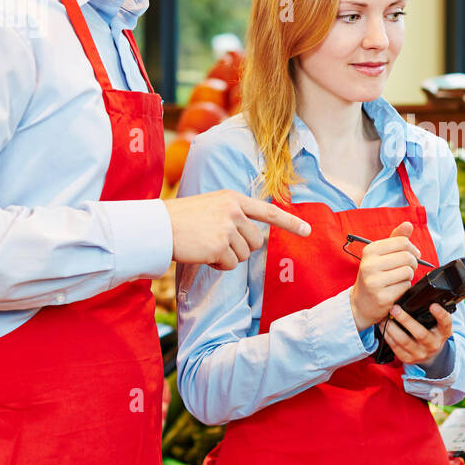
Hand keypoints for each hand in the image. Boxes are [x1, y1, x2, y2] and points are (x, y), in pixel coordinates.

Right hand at [165, 190, 310, 269]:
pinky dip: (217, 265)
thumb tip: (254, 238)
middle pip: (255, 242)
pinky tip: (202, 253)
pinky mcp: (219, 246)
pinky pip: (229, 265)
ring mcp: (227, 228)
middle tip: (216, 242)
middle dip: (240, 248)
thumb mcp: (211, 206)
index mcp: (233, 199)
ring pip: (243, 255)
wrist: (157, 227)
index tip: (307, 231)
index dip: (289, 223)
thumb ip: (233, 215)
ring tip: (205, 245)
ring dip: (227, 257)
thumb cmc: (181, 219)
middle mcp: (234, 211)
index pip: (268, 211)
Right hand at [349, 222, 422, 329]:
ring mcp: (374, 282)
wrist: (361, 303)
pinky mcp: (382, 297)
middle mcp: (370, 265)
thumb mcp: (381, 254)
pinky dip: (405, 287)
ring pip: (408, 272)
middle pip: (407, 257)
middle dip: (413, 263)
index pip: (402, 242)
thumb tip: (408, 224)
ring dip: (409, 276)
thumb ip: (396, 239)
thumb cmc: (374, 275)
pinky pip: (405, 287)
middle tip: (408, 268)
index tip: (412, 254)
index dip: (412, 248)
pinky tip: (396, 289)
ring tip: (400, 278)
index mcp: (370, 251)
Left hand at [381, 303, 451, 366]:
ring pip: (404, 341)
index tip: (433, 305)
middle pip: (420, 333)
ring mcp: (421, 354)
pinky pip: (396, 348)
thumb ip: (431, 313)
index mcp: (443, 333)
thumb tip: (418, 295)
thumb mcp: (437, 324)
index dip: (440, 314)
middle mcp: (433, 344)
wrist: (430, 355)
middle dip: (406, 320)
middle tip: (395, 309)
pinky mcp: (409, 359)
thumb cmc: (432, 333)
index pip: (446, 322)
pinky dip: (388, 336)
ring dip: (392, 328)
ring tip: (385, 317)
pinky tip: (383, 327)